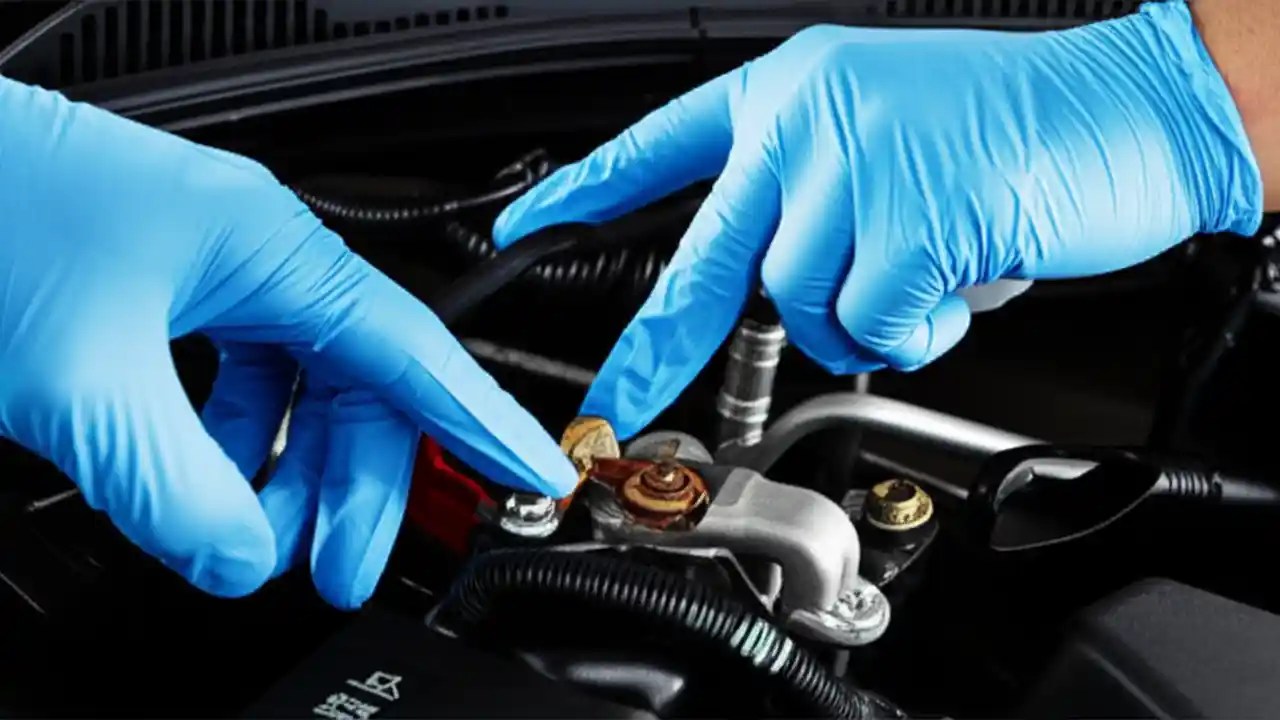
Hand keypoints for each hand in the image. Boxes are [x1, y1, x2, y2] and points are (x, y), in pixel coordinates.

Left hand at [0, 77, 575, 607]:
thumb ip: (174, 487)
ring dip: (281, 476)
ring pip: (291, 395)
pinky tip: (193, 487)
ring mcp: (205, 274)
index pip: (411, 351)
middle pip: (352, 389)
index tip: (536, 474)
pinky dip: (223, 449)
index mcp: (269, 247)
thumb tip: (244, 562)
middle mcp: (252, 255)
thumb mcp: (78, 376)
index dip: (479, 422)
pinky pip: (229, 387)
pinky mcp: (158, 296)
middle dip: (351, 487)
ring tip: (256, 544)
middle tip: (337, 571)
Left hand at [493, 0, 1261, 438]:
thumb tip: (768, 294)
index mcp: (790, 93)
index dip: (589, 187)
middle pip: (699, 260)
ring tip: (924, 276)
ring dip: (860, 322)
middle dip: (649, 349)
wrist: (1129, 105)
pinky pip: (869, 325)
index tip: (526, 224)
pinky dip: (911, 333)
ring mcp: (853, 164)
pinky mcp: (903, 216)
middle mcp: (807, 120)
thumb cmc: (1013, 130)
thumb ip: (812, 206)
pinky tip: (953, 283)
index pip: (661, 143)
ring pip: (798, 307)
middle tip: (615, 400)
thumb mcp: (885, 142)